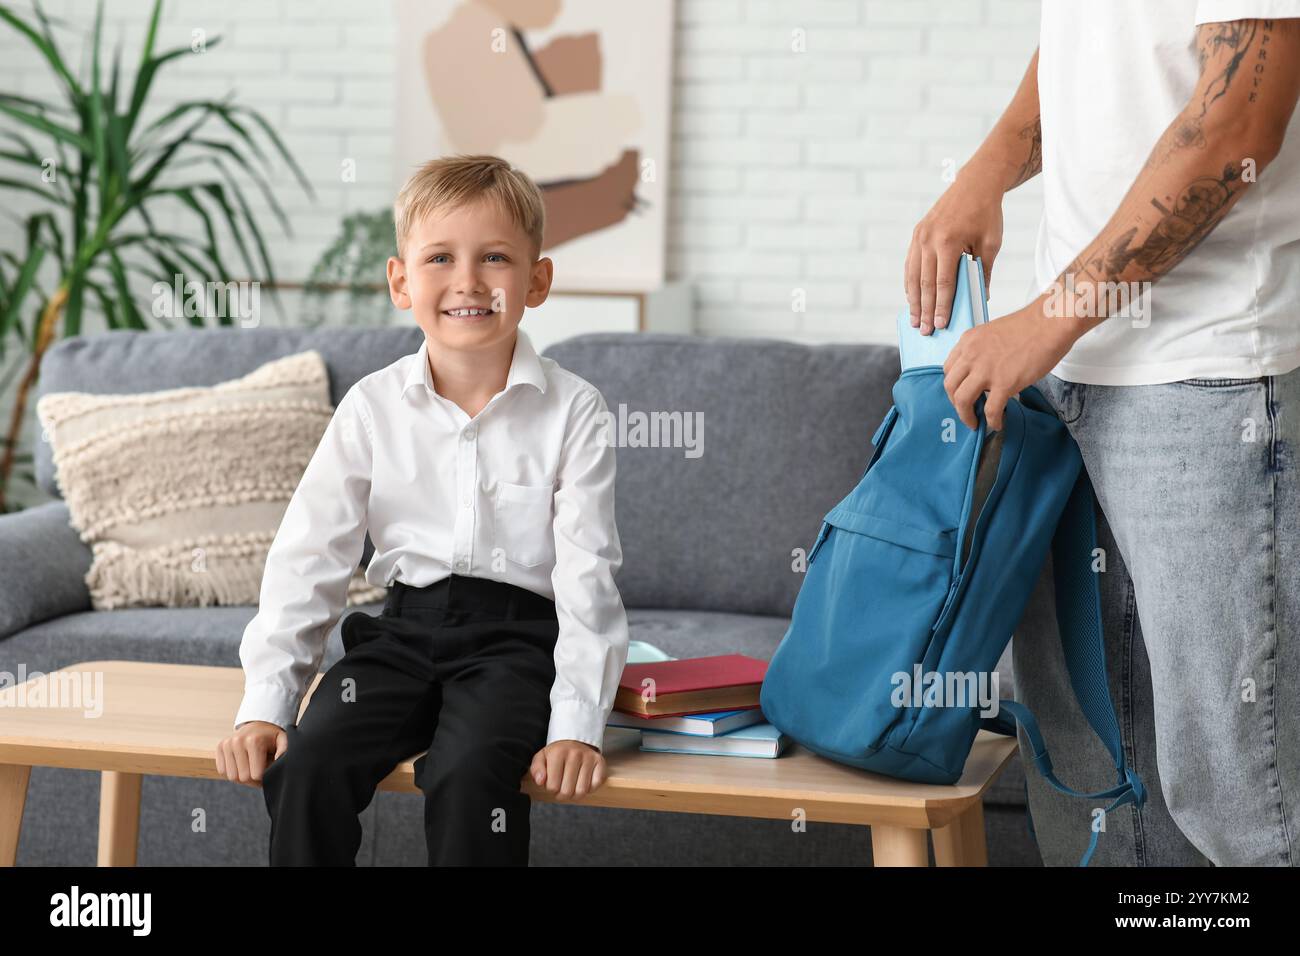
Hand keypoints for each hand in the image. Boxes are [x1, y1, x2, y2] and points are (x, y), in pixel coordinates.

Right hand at [216, 720, 286, 785]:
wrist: (258, 724)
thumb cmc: (271, 736)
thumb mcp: (283, 741)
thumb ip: (284, 751)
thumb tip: (280, 762)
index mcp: (254, 742)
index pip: (255, 775)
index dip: (264, 779)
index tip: (268, 772)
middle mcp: (238, 741)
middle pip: (242, 778)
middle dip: (253, 780)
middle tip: (261, 772)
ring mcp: (227, 744)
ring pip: (231, 777)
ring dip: (242, 777)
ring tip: (251, 767)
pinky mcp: (220, 747)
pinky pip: (222, 771)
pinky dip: (233, 771)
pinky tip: (242, 764)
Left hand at [529, 739, 604, 800]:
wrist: (575, 740)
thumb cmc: (557, 753)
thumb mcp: (542, 757)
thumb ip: (537, 770)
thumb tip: (540, 781)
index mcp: (558, 753)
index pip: (552, 786)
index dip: (551, 789)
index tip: (552, 783)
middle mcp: (575, 754)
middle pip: (567, 791)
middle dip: (563, 794)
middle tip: (562, 788)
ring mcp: (589, 757)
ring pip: (582, 791)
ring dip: (576, 794)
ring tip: (572, 787)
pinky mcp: (600, 761)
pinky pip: (596, 785)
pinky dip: (590, 788)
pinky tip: (584, 781)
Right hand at [905, 163, 1005, 333]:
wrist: (974, 183)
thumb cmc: (986, 214)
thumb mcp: (991, 243)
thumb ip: (983, 272)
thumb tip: (980, 299)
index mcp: (949, 242)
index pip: (943, 283)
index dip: (941, 306)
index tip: (940, 325)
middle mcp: (929, 240)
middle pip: (924, 284)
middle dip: (924, 310)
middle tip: (924, 331)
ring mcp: (919, 236)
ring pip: (913, 276)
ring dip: (913, 301)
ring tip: (914, 320)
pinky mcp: (917, 234)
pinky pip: (910, 265)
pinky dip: (910, 284)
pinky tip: (912, 299)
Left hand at [942, 296, 1075, 431]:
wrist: (1050, 323)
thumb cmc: (1029, 325)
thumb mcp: (992, 333)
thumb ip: (981, 351)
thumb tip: (982, 371)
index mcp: (968, 342)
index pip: (948, 369)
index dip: (953, 385)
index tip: (960, 393)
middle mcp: (971, 356)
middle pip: (950, 386)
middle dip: (955, 403)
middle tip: (965, 411)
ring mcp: (986, 370)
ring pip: (962, 400)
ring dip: (966, 416)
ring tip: (975, 423)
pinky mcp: (1004, 383)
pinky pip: (991, 410)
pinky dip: (992, 421)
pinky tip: (998, 423)